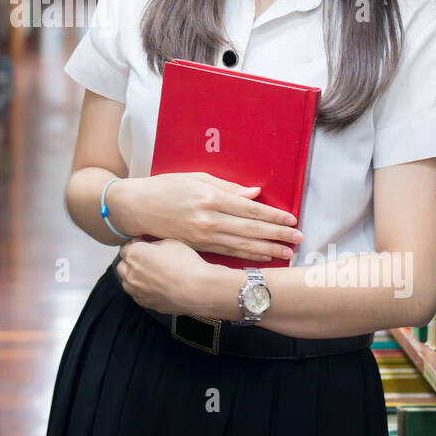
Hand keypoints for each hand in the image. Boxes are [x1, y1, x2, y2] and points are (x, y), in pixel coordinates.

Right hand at [109, 171, 301, 262]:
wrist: (136, 208)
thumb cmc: (165, 187)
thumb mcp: (195, 178)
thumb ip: (227, 187)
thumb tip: (254, 194)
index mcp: (210, 198)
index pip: (250, 209)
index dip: (273, 216)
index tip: (292, 219)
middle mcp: (208, 219)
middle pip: (250, 230)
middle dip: (277, 235)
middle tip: (299, 239)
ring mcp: (202, 236)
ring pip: (241, 246)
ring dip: (267, 249)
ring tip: (287, 252)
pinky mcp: (197, 247)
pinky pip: (227, 253)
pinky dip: (247, 256)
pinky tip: (262, 257)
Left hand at [115, 238, 211, 315]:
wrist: (198, 290)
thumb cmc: (186, 264)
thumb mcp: (171, 242)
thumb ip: (153, 243)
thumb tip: (147, 245)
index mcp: (135, 254)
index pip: (126, 247)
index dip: (135, 245)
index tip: (143, 246)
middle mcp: (131, 273)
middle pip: (123, 264)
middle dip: (131, 261)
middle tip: (146, 259)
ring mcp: (136, 290)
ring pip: (127, 281)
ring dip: (133, 276)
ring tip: (150, 274)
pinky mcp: (145, 303)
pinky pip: (137, 294)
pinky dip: (141, 290)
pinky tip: (156, 286)